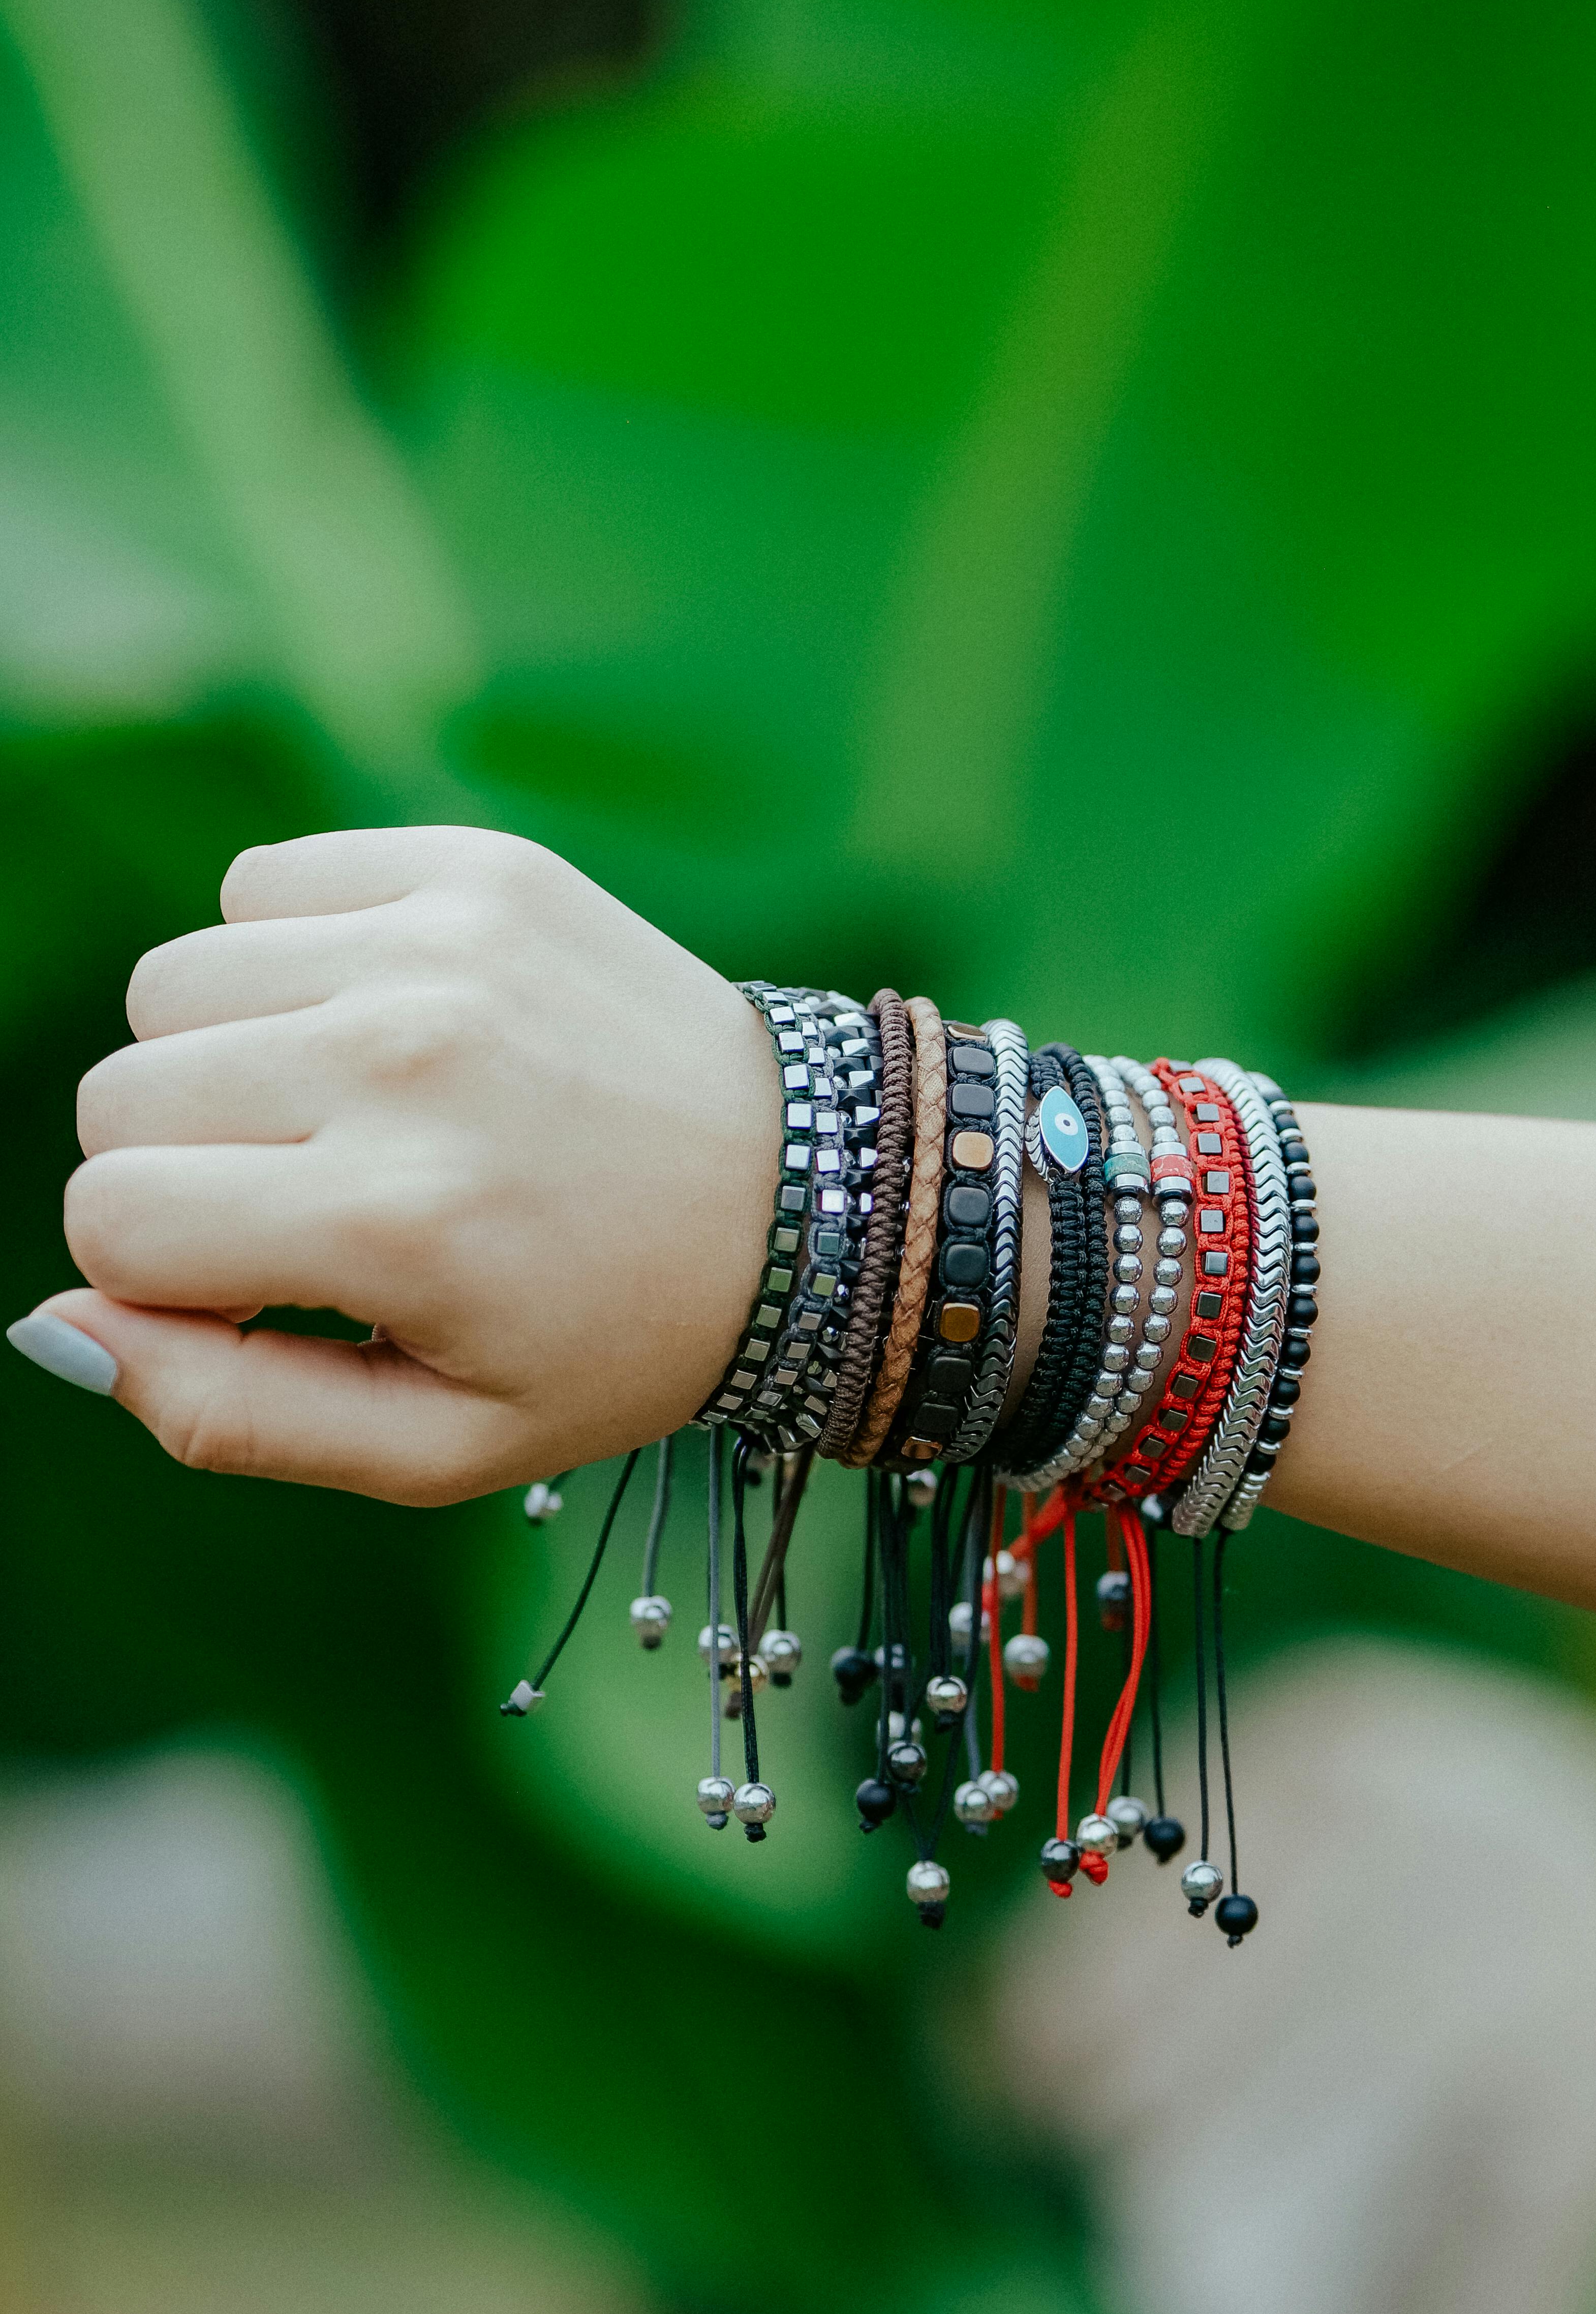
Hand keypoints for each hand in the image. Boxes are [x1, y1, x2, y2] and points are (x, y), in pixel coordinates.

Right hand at [11, 827, 779, 1501]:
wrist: (803, 1203)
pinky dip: (298, 957)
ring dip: (234, 1058)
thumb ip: (225, 1411)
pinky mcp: (475, 869)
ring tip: (364, 1114)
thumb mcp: (437, 1444)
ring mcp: (441, 947)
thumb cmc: (608, 1341)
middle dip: (188, 1169)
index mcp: (393, 1220)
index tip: (275, 1288)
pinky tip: (401, 1026)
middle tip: (326, 1203)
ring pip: (175, 986)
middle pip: (119, 1096)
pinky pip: (263, 885)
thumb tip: (53, 1328)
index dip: (166, 1274)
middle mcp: (404, 1060)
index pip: (110, 1220)